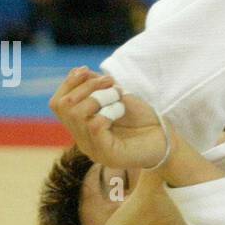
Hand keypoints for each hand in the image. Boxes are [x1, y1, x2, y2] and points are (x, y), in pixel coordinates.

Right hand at [48, 67, 168, 168]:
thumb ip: (98, 87)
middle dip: (87, 87)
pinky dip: (108, 111)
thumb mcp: (118, 97)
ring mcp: (93, 149)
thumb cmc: (142, 120)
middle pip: (64, 106)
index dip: (69, 83)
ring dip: (100, 97)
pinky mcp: (108, 154)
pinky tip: (121, 110)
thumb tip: (81, 71)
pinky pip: (95, 126)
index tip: (87, 70)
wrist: (165, 141)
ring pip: (77, 115)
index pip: (58, 103)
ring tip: (119, 96)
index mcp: (81, 126)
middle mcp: (82, 139)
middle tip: (112, 83)